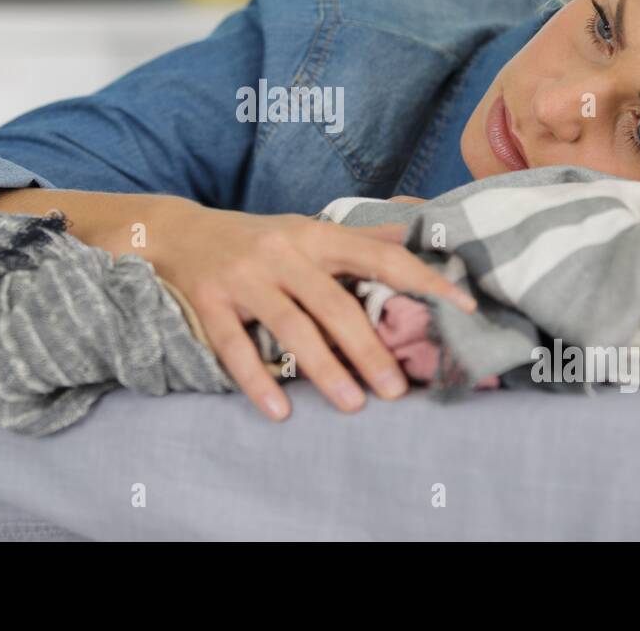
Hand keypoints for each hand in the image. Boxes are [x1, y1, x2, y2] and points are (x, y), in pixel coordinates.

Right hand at [144, 199, 475, 421]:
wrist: (176, 232)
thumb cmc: (256, 238)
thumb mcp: (307, 229)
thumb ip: (360, 238)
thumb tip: (421, 232)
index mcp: (316, 234)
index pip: (381, 256)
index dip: (424, 280)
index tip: (462, 306)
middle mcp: (283, 252)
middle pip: (334, 303)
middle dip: (369, 347)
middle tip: (396, 389)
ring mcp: (244, 277)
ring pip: (290, 326)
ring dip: (323, 368)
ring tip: (351, 406)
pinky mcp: (209, 302)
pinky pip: (235, 347)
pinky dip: (257, 381)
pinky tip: (280, 411)